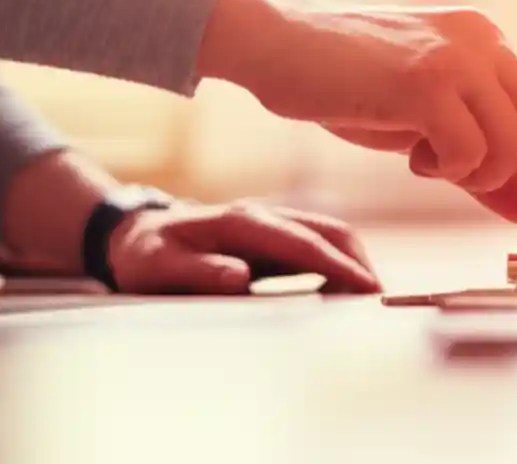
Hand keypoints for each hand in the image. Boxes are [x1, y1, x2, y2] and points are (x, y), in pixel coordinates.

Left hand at [108, 201, 378, 293]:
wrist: (135, 236)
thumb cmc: (147, 255)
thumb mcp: (159, 266)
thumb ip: (198, 271)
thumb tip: (241, 276)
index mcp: (242, 221)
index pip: (303, 241)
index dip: (339, 265)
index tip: (367, 287)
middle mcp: (264, 216)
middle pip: (330, 230)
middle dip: (360, 262)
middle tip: (380, 300)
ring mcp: (272, 224)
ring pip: (329, 234)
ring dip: (354, 262)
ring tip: (369, 299)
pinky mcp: (274, 238)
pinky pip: (318, 245)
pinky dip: (340, 264)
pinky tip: (345, 291)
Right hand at [199, 0, 516, 221]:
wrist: (278, 46)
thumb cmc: (348, 86)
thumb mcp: (424, 127)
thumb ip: (479, 163)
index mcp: (487, 42)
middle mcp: (483, 42)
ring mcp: (457, 58)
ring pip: (515, 143)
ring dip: (481, 174)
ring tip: (434, 165)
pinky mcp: (426, 82)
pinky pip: (470, 150)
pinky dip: (448, 169)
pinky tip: (414, 157)